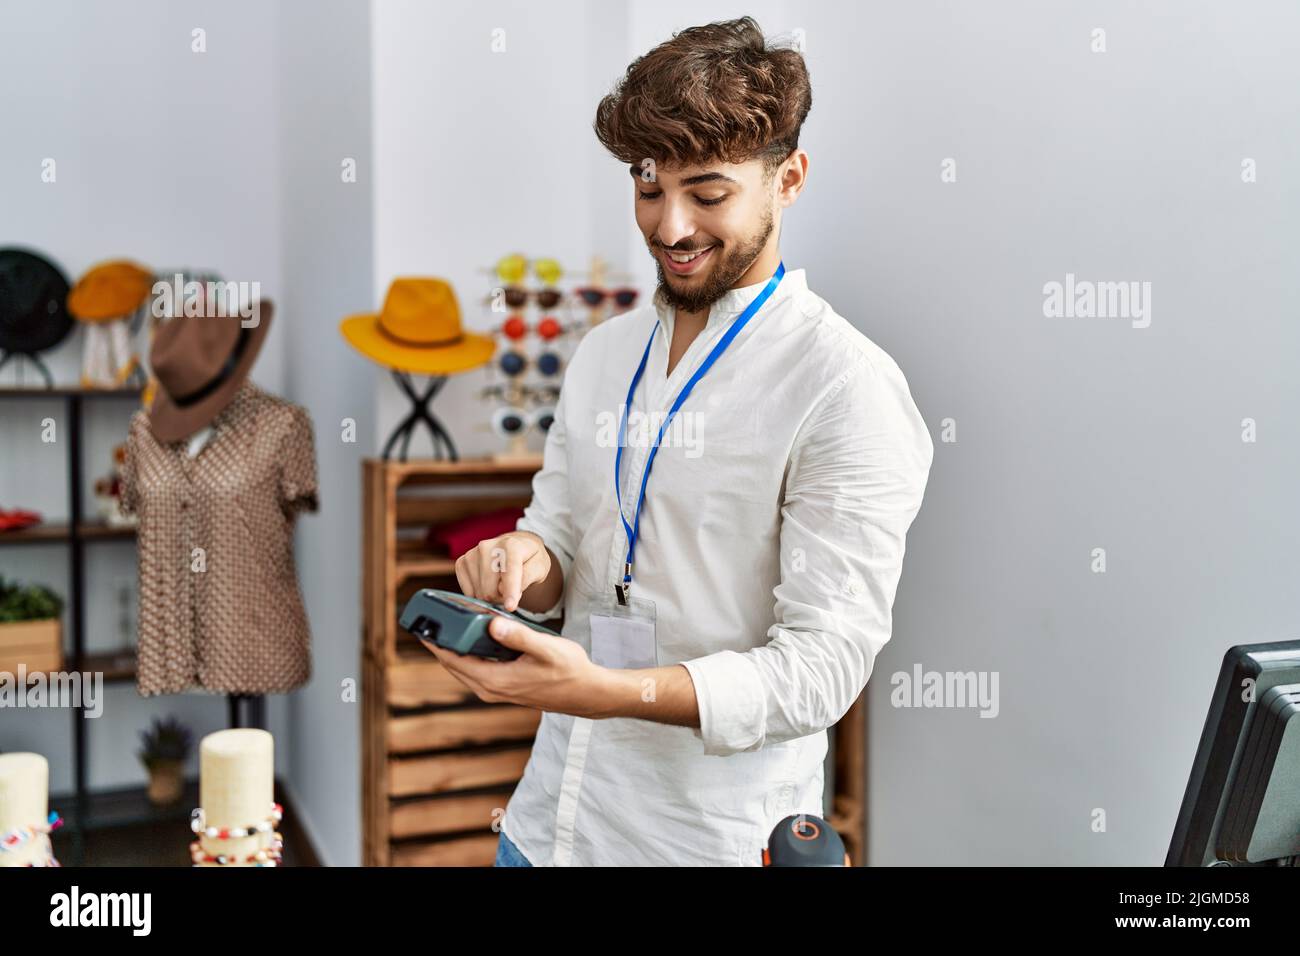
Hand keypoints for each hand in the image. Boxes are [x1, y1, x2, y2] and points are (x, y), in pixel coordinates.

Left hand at [425, 615, 612, 718]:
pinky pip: (475, 669)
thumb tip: (492, 625)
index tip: (420, 625)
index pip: (453, 660)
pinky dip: (467, 654)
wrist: (586, 693)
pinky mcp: (503, 687)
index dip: (435, 642)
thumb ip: (519, 637)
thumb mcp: (547, 649)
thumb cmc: (570, 670)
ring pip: (463, 668)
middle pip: (453, 665)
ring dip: (452, 648)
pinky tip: (472, 637)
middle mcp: (490, 689)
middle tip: (428, 619)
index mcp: (496, 680)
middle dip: (439, 643)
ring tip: (444, 624)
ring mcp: (496, 690)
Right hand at [454, 530, 550, 611]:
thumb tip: (506, 592)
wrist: (515, 546)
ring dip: (491, 596)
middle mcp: (488, 547)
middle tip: (510, 591)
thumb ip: (527, 578)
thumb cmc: (529, 558)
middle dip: (501, 597)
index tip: (510, 607)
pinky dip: (479, 594)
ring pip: (479, 593)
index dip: (510, 592)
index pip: (509, 573)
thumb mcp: (539, 567)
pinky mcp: (461, 563)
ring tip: (499, 585)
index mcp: (511, 545)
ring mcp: (472, 554)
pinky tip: (487, 584)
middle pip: (490, 590)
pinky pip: (468, 592)